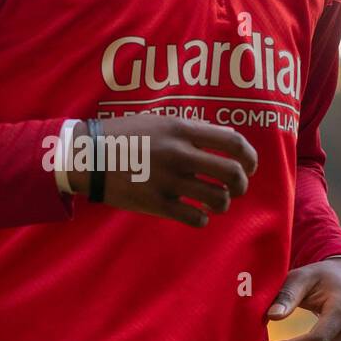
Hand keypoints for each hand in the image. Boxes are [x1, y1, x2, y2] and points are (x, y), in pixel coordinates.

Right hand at [69, 115, 257, 228]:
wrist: (89, 157)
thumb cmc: (125, 136)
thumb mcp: (159, 121)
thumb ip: (191, 129)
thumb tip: (226, 137)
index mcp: (182, 130)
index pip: (234, 142)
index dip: (250, 157)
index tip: (249, 165)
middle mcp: (180, 155)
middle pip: (232, 173)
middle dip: (241, 184)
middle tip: (236, 188)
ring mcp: (169, 181)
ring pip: (218, 199)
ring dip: (222, 203)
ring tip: (214, 202)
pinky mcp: (157, 204)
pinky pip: (196, 218)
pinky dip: (202, 219)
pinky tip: (195, 214)